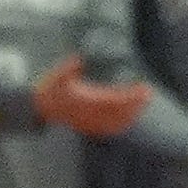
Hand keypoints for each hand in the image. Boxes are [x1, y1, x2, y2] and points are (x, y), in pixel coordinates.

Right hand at [33, 54, 152, 137]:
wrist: (39, 108)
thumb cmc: (50, 90)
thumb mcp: (56, 76)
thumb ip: (67, 69)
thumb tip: (78, 60)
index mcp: (84, 103)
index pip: (112, 102)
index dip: (127, 97)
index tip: (140, 88)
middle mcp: (88, 115)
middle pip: (116, 114)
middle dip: (133, 106)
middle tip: (148, 93)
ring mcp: (88, 121)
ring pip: (114, 122)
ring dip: (130, 114)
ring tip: (143, 102)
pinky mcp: (87, 124)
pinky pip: (108, 127)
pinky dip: (121, 123)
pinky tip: (130, 117)